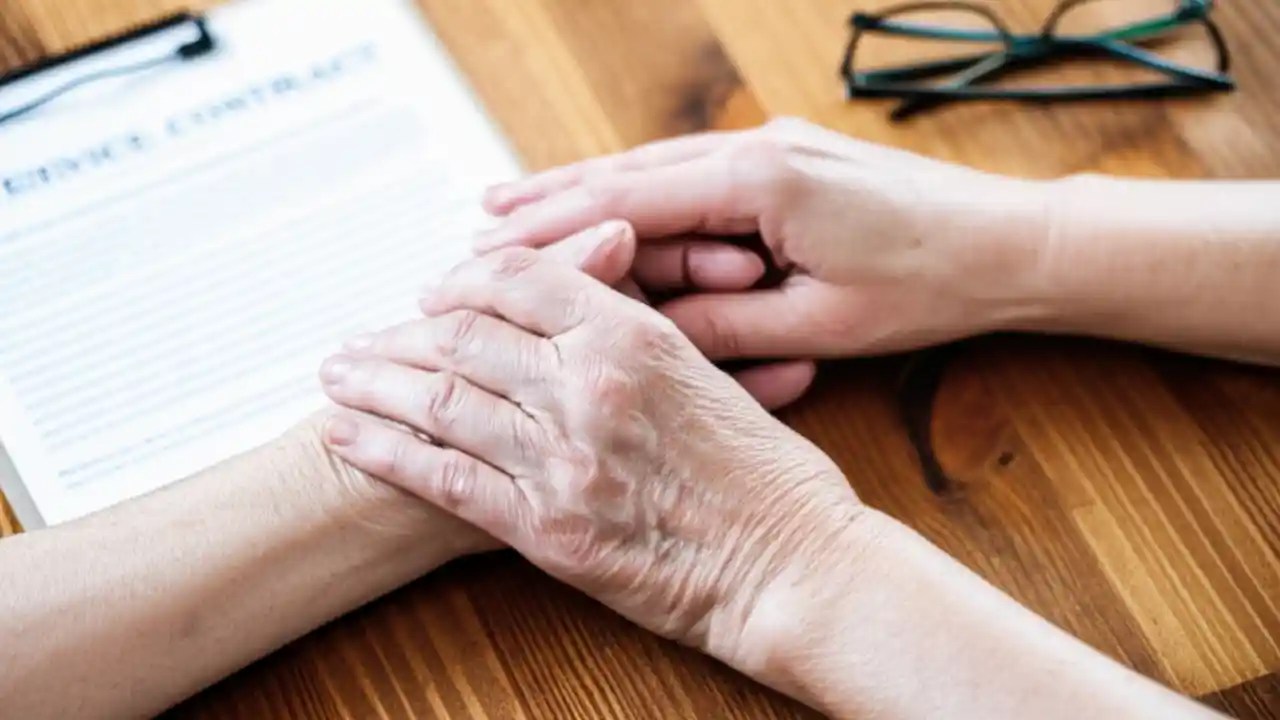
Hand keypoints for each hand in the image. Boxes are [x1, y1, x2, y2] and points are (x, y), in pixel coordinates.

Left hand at [316, 231, 865, 665]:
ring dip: (373, 386)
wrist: (793, 566)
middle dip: (397, 334)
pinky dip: (387, 454)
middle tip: (359, 338)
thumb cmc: (765, 473)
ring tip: (335, 377)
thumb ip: (632, 331)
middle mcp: (588, 386)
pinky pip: (445, 481)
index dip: (461, 280)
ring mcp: (562, 459)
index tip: (433, 293)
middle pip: (462, 336)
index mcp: (633, 336)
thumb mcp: (708, 372)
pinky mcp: (546, 529)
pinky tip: (349, 438)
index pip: (517, 279)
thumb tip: (573, 301)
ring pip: (440, 403)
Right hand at [477, 117, 1053, 363]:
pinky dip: (647, 191)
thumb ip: (722, 322)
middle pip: (633, 170)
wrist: (1010, 243)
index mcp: (761, 181)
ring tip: (524, 205)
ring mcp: (775, 148)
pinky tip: (614, 202)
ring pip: (661, 167)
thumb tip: (648, 329)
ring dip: (594, 188)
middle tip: (483, 215)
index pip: (635, 199)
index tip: (496, 236)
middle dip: (557, 193)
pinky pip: (698, 174)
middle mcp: (759, 149)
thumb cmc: (928, 283)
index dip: (560, 221)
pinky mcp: (789, 161)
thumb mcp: (816, 323)